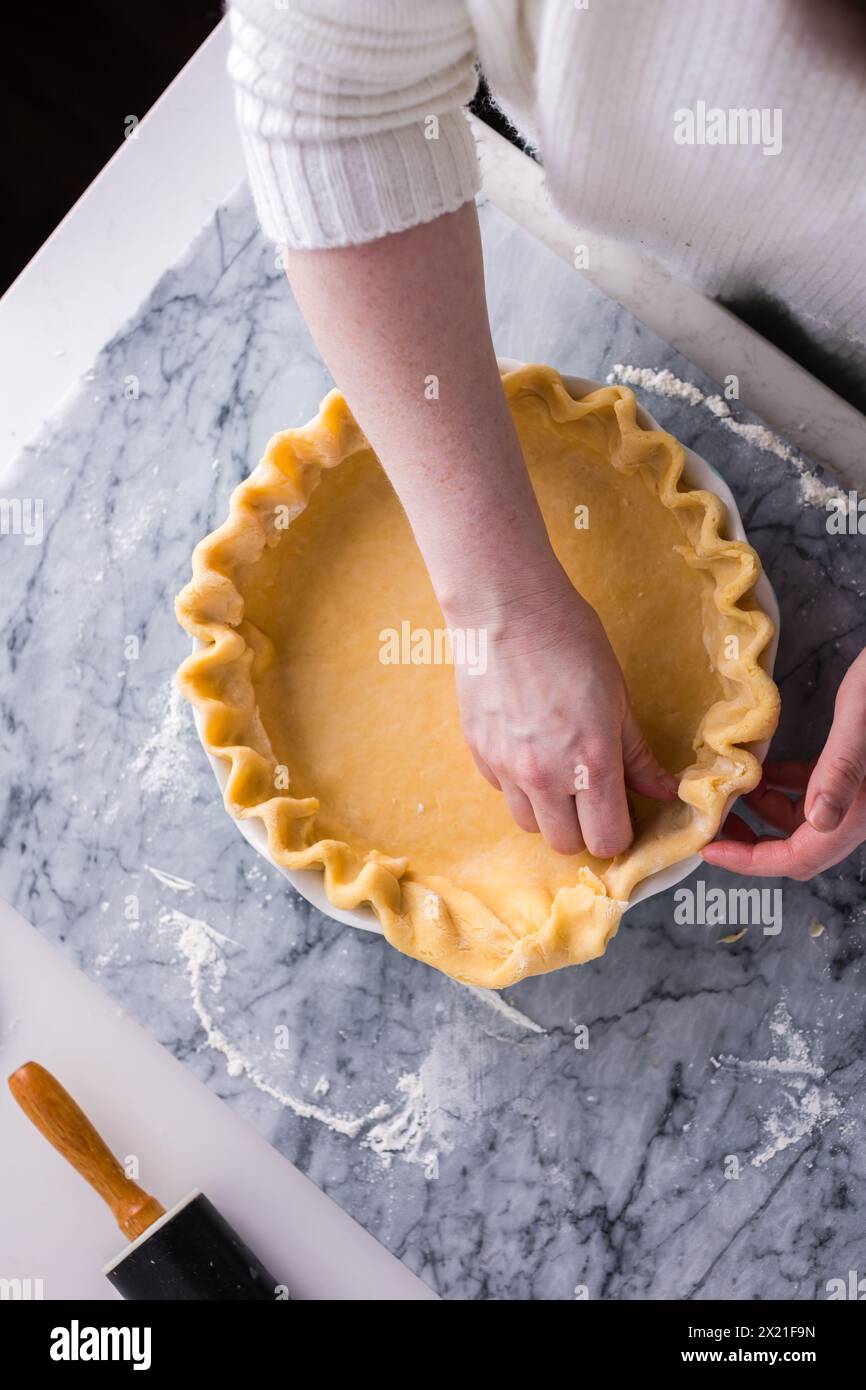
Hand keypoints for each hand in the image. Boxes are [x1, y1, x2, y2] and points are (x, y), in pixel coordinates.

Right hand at [448, 570, 678, 856]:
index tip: (620, 813)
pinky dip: (517, 783)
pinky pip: (501, 791)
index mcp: (592, 763)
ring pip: (529, 825)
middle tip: (589, 798)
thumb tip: (663, 791)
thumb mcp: (618, 698)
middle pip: (565, 844)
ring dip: (547, 811)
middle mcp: (547, 776)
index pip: (607, 839)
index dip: (618, 832)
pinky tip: (527, 747)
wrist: (508, 610)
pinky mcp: (479, 753)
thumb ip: (636, 755)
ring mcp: (507, 767)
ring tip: (556, 775)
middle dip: (582, 829)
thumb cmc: (572, 642)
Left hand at [703, 648, 865, 878]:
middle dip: (752, 845)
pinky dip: (785, 790)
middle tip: (713, 827)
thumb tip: (819, 820)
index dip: (750, 861)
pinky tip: (764, 772)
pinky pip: (814, 797)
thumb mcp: (861, 720)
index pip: (798, 857)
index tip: (709, 849)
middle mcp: (858, 812)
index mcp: (859, 810)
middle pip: (799, 851)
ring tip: (731, 792)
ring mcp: (857, 795)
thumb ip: (842, 769)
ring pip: (804, 825)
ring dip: (765, 815)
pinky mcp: (854, 774)